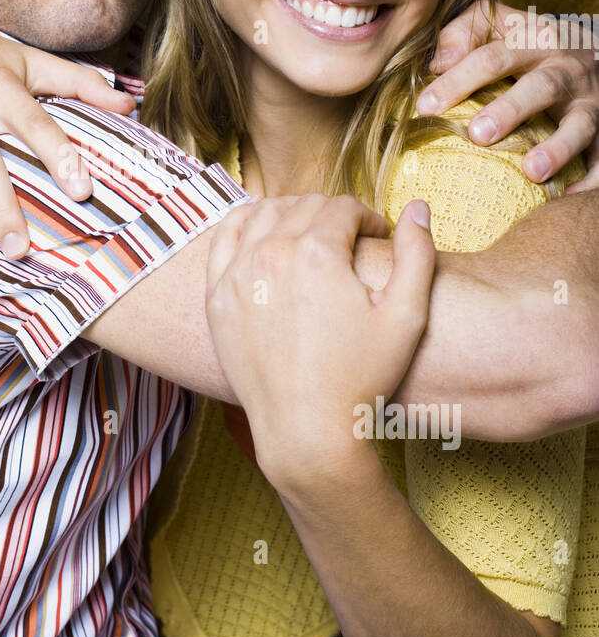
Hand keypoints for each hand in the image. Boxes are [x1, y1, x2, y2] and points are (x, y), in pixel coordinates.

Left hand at [205, 195, 434, 491]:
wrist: (306, 429)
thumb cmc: (361, 377)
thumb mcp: (406, 316)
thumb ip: (417, 254)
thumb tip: (419, 207)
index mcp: (316, 252)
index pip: (344, 208)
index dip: (368, 218)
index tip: (378, 238)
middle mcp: (269, 253)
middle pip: (304, 206)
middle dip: (333, 216)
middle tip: (350, 240)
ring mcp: (236, 274)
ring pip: (263, 213)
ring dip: (291, 214)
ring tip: (311, 236)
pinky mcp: (216, 296)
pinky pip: (224, 238)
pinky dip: (245, 225)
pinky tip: (263, 234)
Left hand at [417, 0, 598, 190]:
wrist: (595, 51)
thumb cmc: (529, 44)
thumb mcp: (500, 24)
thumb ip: (465, 32)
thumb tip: (438, 63)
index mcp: (533, 41)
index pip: (492, 57)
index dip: (458, 80)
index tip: (425, 107)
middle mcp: (565, 69)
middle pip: (540, 87)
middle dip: (510, 111)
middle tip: (478, 135)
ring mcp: (589, 101)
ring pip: (580, 123)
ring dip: (557, 148)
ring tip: (531, 171)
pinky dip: (591, 178)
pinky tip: (567, 197)